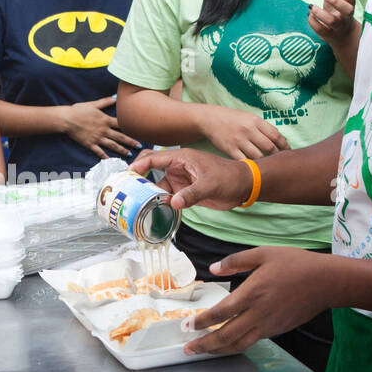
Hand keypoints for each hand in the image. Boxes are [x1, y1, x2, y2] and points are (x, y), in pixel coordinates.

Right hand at [62, 96, 140, 157]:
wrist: (67, 119)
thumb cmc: (79, 110)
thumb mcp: (93, 104)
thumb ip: (105, 102)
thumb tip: (115, 97)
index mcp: (105, 120)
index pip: (121, 124)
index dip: (131, 127)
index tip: (139, 130)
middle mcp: (104, 130)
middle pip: (120, 137)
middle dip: (131, 141)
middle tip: (140, 146)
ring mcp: (97, 138)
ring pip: (113, 145)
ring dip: (122, 150)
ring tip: (129, 154)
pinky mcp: (90, 144)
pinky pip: (100, 152)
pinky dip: (106, 157)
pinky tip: (111, 161)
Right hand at [129, 148, 253, 210]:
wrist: (244, 186)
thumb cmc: (230, 178)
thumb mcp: (210, 185)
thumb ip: (191, 194)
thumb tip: (174, 203)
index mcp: (182, 158)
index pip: (154, 158)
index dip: (139, 165)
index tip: (128, 175)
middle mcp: (178, 167)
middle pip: (151, 169)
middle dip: (138, 177)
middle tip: (127, 189)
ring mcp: (181, 180)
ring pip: (158, 186)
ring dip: (149, 195)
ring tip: (137, 205)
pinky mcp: (185, 191)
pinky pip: (168, 197)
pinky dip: (161, 204)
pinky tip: (154, 213)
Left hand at [182, 246, 333, 354]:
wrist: (326, 282)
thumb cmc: (296, 264)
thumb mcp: (263, 253)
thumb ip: (235, 261)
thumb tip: (213, 269)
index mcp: (252, 293)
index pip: (220, 313)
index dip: (201, 321)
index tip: (186, 325)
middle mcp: (258, 314)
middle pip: (226, 336)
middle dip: (204, 344)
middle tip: (188, 349)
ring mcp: (268, 325)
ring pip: (239, 344)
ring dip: (218, 350)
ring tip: (203, 350)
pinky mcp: (277, 330)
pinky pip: (252, 341)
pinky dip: (236, 345)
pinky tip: (228, 342)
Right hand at [200, 105, 288, 158]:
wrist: (210, 119)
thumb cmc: (234, 119)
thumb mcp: (250, 118)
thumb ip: (264, 128)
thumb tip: (281, 141)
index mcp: (256, 121)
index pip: (276, 135)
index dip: (284, 145)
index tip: (287, 152)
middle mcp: (248, 130)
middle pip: (269, 147)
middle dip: (277, 155)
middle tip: (279, 161)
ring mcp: (238, 140)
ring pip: (258, 156)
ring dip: (265, 162)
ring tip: (268, 166)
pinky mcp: (229, 149)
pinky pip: (244, 161)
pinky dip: (250, 165)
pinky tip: (254, 168)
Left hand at [309, 0, 356, 44]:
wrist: (343, 33)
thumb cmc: (338, 9)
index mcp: (350, 3)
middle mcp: (346, 15)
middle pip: (347, 9)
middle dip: (334, 1)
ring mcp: (338, 26)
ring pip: (331, 21)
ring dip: (319, 12)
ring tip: (311, 6)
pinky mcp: (329, 35)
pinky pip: (320, 29)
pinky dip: (312, 21)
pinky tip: (309, 15)